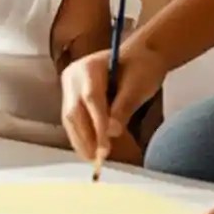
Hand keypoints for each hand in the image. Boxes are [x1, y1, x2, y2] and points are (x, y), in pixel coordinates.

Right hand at [60, 43, 165, 162]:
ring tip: (91, 158)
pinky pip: (73, 116)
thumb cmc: (143, 66)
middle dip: (84, 137)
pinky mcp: (71, 93)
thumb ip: (124, 107)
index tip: (104, 148)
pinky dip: (80, 133)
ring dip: (80, 139)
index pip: (91, 99)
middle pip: (74, 110)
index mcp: (89, 66)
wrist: (141, 54)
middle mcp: (73, 74)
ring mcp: (70, 84)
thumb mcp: (139, 86)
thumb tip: (111, 133)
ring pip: (70, 116)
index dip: (96, 125)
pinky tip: (89, 147)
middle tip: (96, 159)